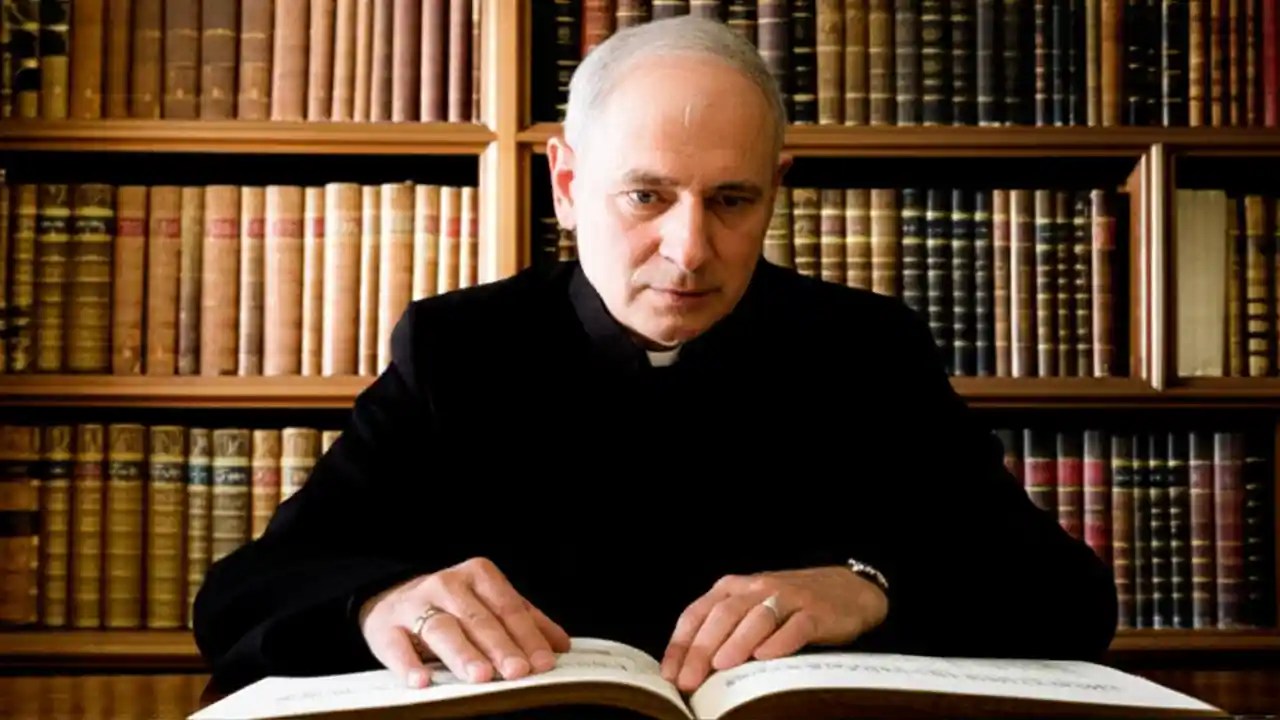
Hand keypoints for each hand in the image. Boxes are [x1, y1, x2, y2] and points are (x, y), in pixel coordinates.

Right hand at [358, 557, 571, 688]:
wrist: (394, 600)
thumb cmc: (454, 607)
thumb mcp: (490, 605)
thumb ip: (525, 622)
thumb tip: (561, 645)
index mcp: (478, 575)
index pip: (508, 607)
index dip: (527, 636)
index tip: (543, 662)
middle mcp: (447, 584)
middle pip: (478, 619)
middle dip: (500, 646)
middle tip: (517, 672)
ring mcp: (415, 605)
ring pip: (442, 629)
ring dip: (462, 654)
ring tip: (481, 676)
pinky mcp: (386, 628)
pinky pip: (397, 646)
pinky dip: (408, 664)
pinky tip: (422, 681)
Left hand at [660, 566, 888, 691]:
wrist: (848, 590)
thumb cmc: (791, 605)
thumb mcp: (751, 609)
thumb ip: (724, 630)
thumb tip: (691, 670)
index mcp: (733, 588)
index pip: (698, 612)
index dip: (682, 643)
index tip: (670, 673)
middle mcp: (756, 588)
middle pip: (723, 616)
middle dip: (702, 649)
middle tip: (689, 680)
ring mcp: (787, 598)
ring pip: (757, 618)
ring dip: (737, 642)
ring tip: (721, 666)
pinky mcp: (816, 612)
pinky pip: (795, 626)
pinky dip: (779, 641)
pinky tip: (766, 657)